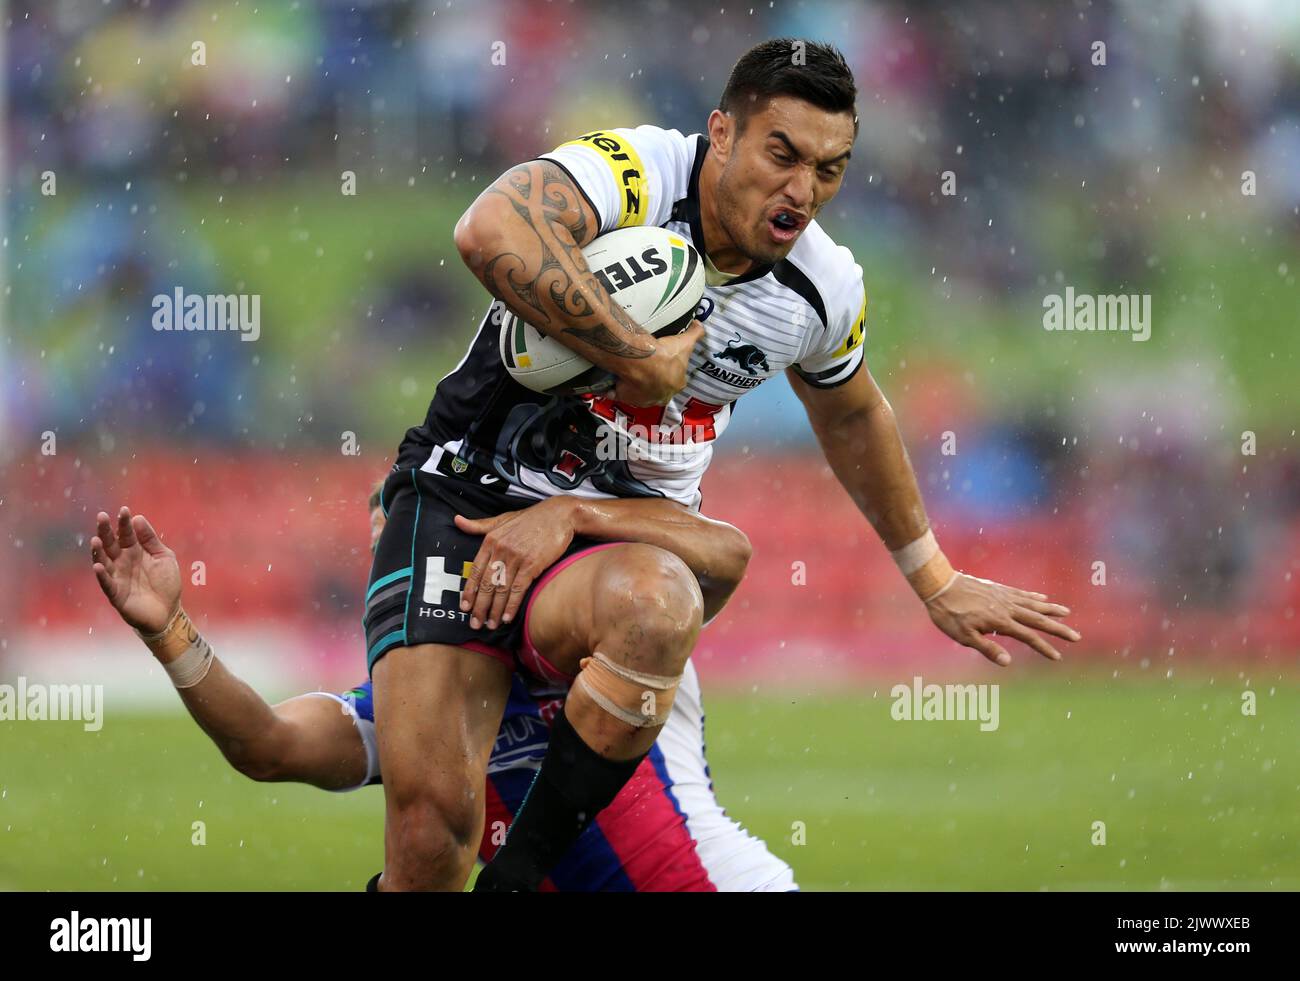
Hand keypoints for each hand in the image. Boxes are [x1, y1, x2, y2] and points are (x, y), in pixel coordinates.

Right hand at [90, 507, 181, 633]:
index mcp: (134, 551)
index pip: (126, 534)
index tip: (124, 510)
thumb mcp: (163, 556)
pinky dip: (101, 575)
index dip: (124, 523)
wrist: (169, 611)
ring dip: (98, 551)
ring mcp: (118, 577)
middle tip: (102, 516)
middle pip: (111, 544)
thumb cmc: (166, 583)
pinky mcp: (116, 594)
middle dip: (106, 531)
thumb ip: (151, 539)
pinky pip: (106, 584)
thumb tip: (138, 518)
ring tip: (96, 539)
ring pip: (104, 562)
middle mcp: (122, 562)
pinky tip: (97, 566)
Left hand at [453, 497, 579, 630]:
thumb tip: (457, 521)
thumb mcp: (502, 519)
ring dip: (494, 611)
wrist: (559, 515)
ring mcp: (516, 557)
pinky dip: (512, 606)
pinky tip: (507, 618)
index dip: (469, 591)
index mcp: (490, 540)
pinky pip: (518, 589)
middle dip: (479, 607)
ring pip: (501, 590)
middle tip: (475, 624)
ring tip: (490, 625)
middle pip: (486, 584)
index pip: (474, 571)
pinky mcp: (532, 564)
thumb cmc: (531, 519)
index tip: (465, 607)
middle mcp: (500, 550)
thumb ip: (479, 525)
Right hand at [613, 320, 704, 405]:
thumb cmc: (666, 355)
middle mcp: (660, 396)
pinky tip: (614, 378)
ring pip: (638, 392)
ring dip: (635, 384)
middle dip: (653, 380)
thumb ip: (696, 333)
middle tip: (647, 365)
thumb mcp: (686, 342)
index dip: (671, 371)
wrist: (641, 361)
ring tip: (630, 371)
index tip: (664, 361)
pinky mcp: (624, 396)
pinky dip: (616, 388)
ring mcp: (641, 399)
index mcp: (676, 385)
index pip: (676, 379)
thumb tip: (699, 325)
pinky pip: (619, 393)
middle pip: (657, 388)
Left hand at [924, 573, 1079, 665]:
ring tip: (1067, 613)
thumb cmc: (949, 614)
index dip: (1044, 648)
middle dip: (1058, 629)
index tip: (1058, 657)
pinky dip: (1034, 596)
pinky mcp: (998, 588)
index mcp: (1000, 622)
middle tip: (1076, 637)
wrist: (940, 585)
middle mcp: (1007, 608)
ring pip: (1033, 603)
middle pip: (1038, 619)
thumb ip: (987, 648)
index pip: (1028, 637)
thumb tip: (1008, 662)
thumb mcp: (964, 636)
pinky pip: (1021, 593)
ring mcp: (1004, 596)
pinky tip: (1042, 597)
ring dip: (1051, 609)